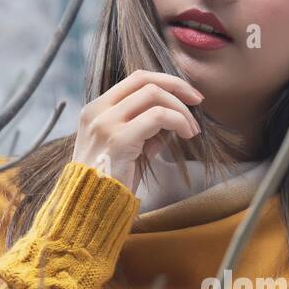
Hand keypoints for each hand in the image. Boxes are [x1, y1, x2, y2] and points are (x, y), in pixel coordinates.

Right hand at [71, 69, 202, 193]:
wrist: (90, 209)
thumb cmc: (110, 183)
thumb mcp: (128, 150)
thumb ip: (146, 131)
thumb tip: (173, 119)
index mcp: (96, 109)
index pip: (135, 79)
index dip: (166, 81)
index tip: (188, 95)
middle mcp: (98, 111)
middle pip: (145, 81)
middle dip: (178, 86)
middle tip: (198, 102)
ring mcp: (106, 123)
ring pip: (153, 95)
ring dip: (180, 109)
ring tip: (191, 130)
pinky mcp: (118, 139)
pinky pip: (158, 117)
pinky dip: (178, 121)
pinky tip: (185, 135)